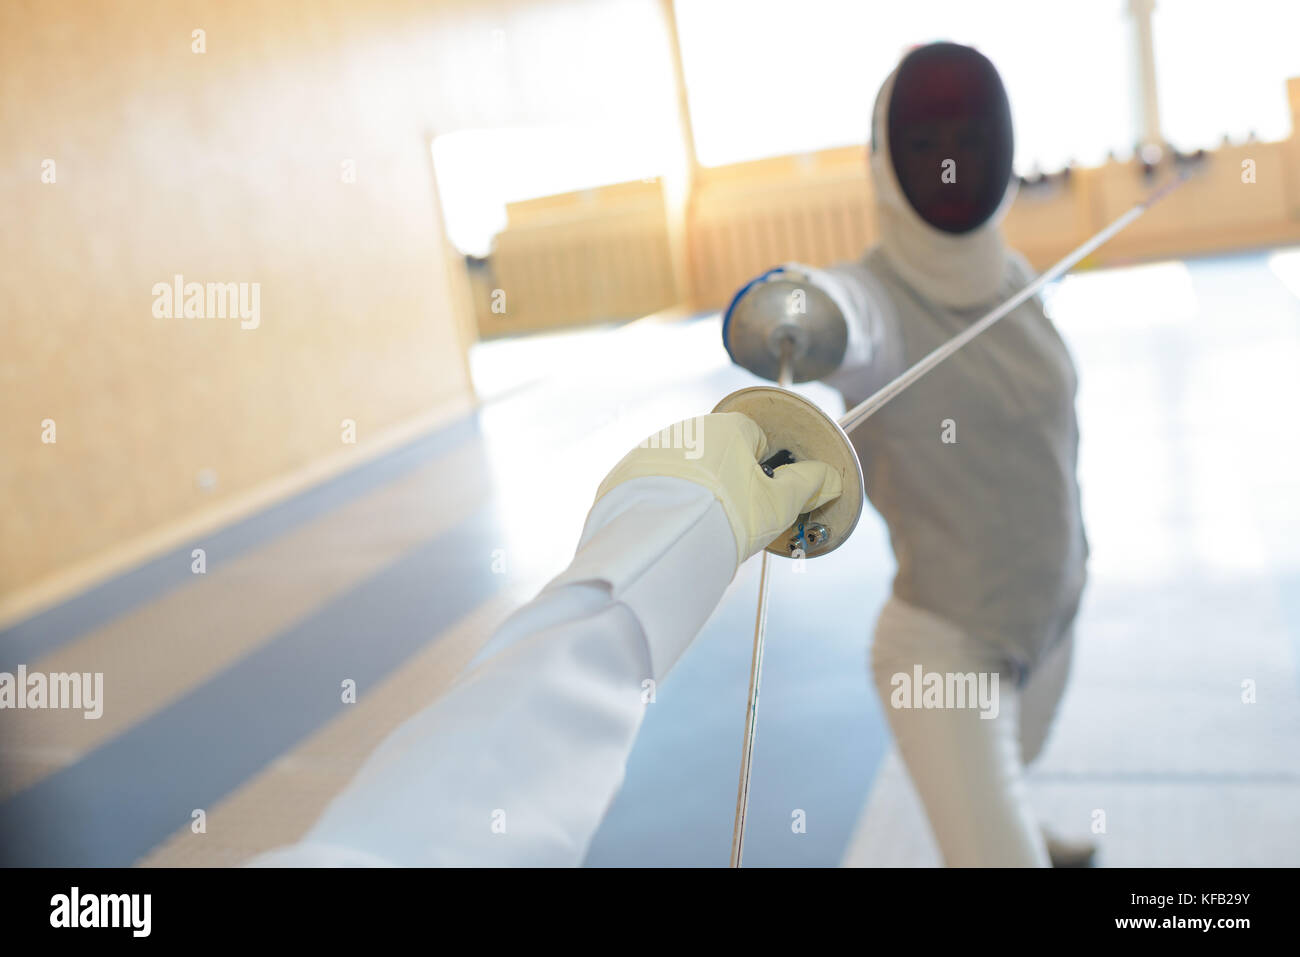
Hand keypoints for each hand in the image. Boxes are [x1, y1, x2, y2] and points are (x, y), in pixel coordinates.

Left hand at [595, 412, 842, 566]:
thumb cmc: (728, 516)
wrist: (660, 539)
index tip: (764, 500)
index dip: (767, 472)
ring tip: (700, 530)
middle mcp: (687, 430)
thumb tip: (831, 476)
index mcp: (728, 428)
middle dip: (728, 483)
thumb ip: (809, 485)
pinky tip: (671, 530)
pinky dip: (664, 503)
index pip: (758, 440)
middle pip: (719, 455)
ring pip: (684, 471)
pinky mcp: (624, 475)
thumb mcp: (779, 504)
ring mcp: (652, 451)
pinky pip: (652, 486)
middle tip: (733, 521)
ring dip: (694, 492)